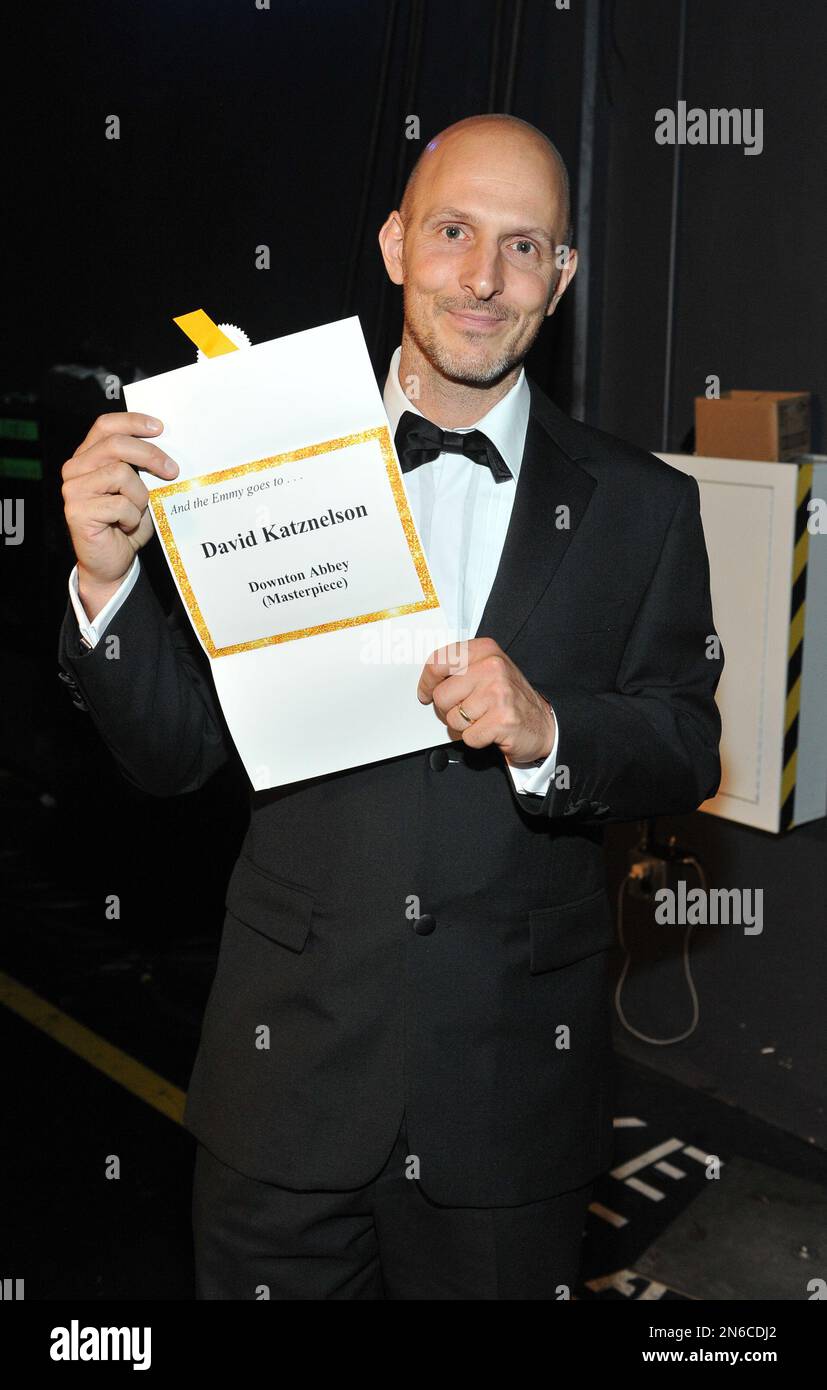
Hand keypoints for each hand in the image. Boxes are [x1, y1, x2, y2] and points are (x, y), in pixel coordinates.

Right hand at [61, 411, 178, 619]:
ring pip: (121, 473)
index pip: (106, 426)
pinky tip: (124, 526)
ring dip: (140, 496)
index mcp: (88, 458)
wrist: (112, 562)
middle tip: (172, 470)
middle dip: (150, 454)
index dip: (132, 421)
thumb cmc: (126, 524)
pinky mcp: (77, 510)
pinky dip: (132, 517)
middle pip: (116, 444)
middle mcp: (76, 469)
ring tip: (136, 512)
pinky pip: (120, 504)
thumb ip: (142, 468)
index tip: (160, 428)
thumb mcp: (138, 490)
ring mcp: (74, 489)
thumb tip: (167, 451)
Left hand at [417, 637, 555, 764]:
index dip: (426, 682)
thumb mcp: (488, 669)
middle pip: (441, 695)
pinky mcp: (502, 720)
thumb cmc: (510, 697)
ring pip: (453, 718)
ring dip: (464, 725)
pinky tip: (490, 730)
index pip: (439, 661)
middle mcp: (492, 667)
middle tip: (467, 710)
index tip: (425, 692)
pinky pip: (468, 736)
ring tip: (483, 719)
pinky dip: (476, 739)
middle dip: (448, 709)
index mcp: (485, 650)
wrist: (544, 723)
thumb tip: (428, 681)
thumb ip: (460, 668)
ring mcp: (498, 693)